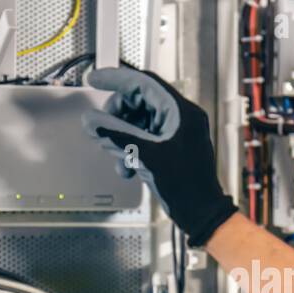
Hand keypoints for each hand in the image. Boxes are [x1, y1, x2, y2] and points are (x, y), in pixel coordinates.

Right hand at [81, 66, 237, 245]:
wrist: (200, 212)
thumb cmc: (187, 187)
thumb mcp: (146, 156)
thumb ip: (116, 135)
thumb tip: (93, 121)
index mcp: (181, 112)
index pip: (144, 83)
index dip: (116, 79)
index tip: (96, 79)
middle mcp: (181, 117)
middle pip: (139, 101)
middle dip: (117, 116)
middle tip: (103, 127)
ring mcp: (176, 132)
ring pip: (138, 121)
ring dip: (122, 136)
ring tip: (116, 152)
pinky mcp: (171, 146)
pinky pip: (144, 137)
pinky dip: (131, 148)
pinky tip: (127, 166)